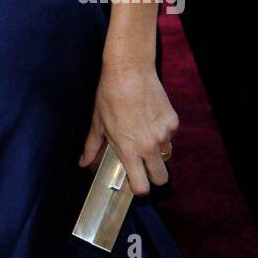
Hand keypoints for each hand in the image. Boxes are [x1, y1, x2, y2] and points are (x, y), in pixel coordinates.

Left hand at [79, 64, 178, 194]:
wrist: (129, 71)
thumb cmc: (110, 95)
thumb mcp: (98, 123)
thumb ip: (92, 147)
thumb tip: (83, 163)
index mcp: (129, 150)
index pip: (141, 186)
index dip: (138, 187)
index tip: (134, 180)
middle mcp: (149, 146)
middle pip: (161, 178)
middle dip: (154, 175)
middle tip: (144, 163)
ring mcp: (163, 134)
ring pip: (166, 153)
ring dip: (157, 149)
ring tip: (142, 131)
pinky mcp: (173, 121)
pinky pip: (170, 134)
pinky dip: (162, 130)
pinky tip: (149, 116)